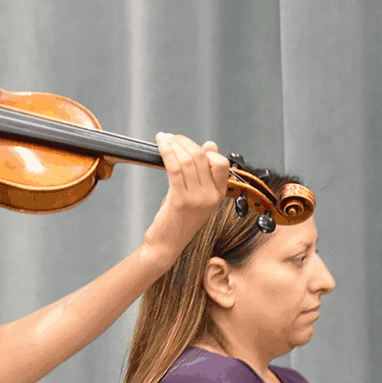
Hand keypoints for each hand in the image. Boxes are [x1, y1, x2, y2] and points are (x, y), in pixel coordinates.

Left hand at [139, 133, 232, 264]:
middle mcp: (211, 196)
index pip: (221, 162)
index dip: (203, 149)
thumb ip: (202, 171)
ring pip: (188, 160)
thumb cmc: (178, 218)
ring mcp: (198, 199)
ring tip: (163, 139)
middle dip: (184, 142)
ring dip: (174, 144)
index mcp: (219, 194)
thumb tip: (210, 144)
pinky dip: (167, 152)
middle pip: (202, 157)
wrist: (166, 245)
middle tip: (171, 137)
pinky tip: (160, 145)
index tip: (186, 144)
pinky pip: (175, 168)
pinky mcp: (180, 200)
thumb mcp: (195, 194)